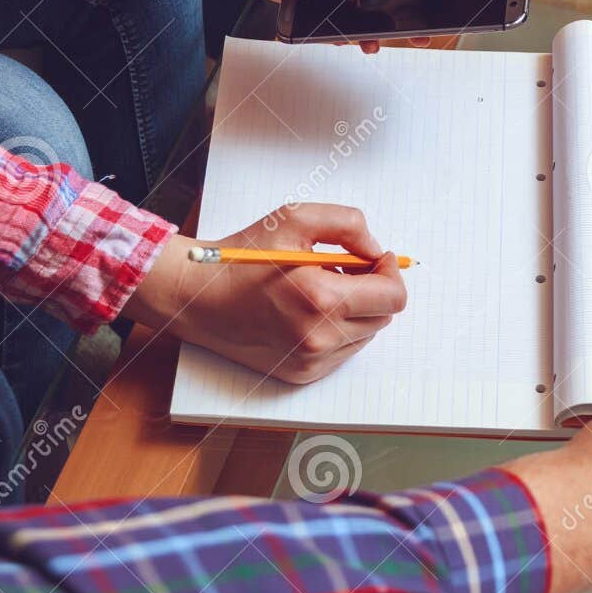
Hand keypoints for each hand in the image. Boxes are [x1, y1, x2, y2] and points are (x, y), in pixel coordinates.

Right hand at [122, 204, 408, 384]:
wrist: (198, 297)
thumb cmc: (242, 257)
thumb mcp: (294, 219)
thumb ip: (348, 225)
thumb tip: (377, 251)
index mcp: (321, 299)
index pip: (393, 297)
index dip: (391, 272)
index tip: (375, 258)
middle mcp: (320, 337)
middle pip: (384, 316)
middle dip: (371, 288)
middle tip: (342, 268)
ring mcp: (312, 360)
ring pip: (366, 334)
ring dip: (354, 309)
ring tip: (318, 289)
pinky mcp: (304, 373)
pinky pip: (344, 350)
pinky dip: (337, 329)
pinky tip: (307, 311)